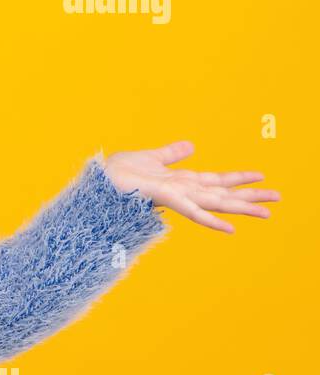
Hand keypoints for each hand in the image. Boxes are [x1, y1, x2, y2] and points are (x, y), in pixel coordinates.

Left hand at [103, 141, 279, 234]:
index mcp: (179, 181)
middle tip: (279, 197)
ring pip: (214, 202)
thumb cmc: (116, 174)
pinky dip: (211, 219)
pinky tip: (230, 229)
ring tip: (267, 213)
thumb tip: (192, 146)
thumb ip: (170, 154)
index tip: (260, 176)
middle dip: (250, 195)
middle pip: (221, 192)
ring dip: (242, 207)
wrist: (95, 183)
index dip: (237, 178)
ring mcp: (175, 196)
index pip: (214, 180)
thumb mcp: (148, 158)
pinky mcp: (165, 198)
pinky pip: (191, 210)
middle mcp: (181, 190)